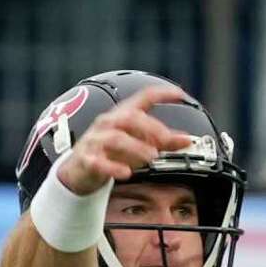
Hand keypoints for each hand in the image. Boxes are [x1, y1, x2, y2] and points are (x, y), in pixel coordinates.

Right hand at [54, 84, 194, 194]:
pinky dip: (113, 167)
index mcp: (122, 115)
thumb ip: (162, 141)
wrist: (78, 170)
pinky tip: (126, 173)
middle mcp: (108, 124)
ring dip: (136, 147)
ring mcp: (95, 141)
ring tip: (150, 157)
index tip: (179, 94)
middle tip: (165, 141)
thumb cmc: (110, 152)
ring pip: (115, 139)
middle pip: (129, 118)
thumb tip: (187, 140)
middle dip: (150, 128)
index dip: (161, 93)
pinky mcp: (87, 160)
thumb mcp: (137, 142)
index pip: (143, 97)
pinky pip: (99, 162)